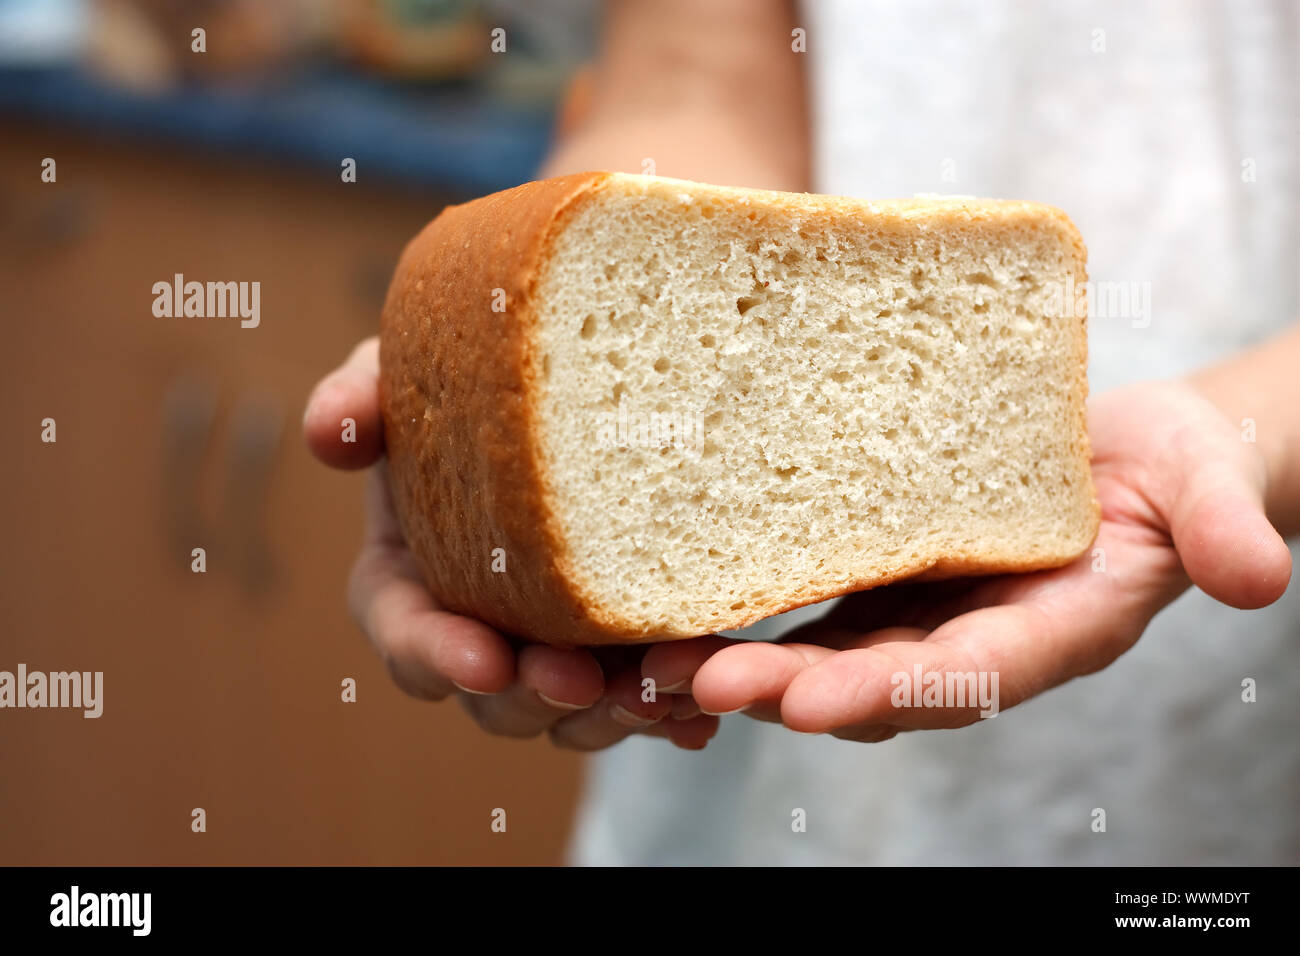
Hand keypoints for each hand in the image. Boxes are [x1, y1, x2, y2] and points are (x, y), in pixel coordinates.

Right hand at [304, 337, 718, 750]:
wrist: (568, 387)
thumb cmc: (472, 382)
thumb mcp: (410, 371)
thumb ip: (364, 394)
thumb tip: (327, 433)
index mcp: (412, 579)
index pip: (406, 636)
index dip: (437, 656)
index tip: (483, 658)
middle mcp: (480, 628)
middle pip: (492, 697)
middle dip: (534, 697)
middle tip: (579, 679)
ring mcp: (551, 649)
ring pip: (571, 716)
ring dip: (613, 716)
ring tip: (662, 690)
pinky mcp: (618, 653)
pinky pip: (640, 702)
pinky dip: (668, 716)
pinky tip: (700, 717)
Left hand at [642, 380, 1292, 741]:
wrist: (1125, 451)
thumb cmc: (1170, 468)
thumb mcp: (1205, 484)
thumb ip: (1221, 530)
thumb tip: (1259, 577)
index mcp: (1047, 632)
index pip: (969, 677)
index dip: (897, 694)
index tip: (820, 703)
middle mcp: (969, 639)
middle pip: (871, 681)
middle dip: (786, 689)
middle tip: (696, 681)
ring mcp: (919, 614)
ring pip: (823, 653)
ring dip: (740, 663)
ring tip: (651, 663)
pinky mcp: (880, 575)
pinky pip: (810, 604)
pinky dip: (745, 615)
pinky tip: (674, 607)